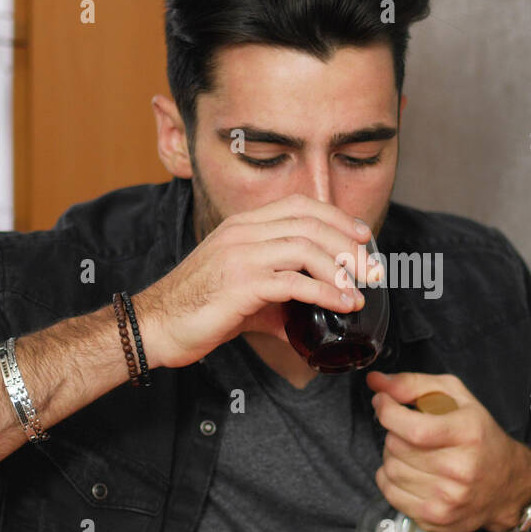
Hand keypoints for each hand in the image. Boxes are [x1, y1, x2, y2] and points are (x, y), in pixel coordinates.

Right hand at [132, 193, 375, 368]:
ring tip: (359, 290)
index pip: (299, 205)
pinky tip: (341, 305)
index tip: (362, 236)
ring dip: (340, 268)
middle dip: (348, 244)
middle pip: (309, 223)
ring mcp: (240, 255)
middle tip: (373, 269)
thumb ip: (280, 299)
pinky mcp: (240, 284)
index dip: (336, 216)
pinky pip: (293, 282)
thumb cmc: (199, 309)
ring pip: (305, 247)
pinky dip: (324, 293)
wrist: (157, 326)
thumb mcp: (245, 295)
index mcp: (243, 225)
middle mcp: (242, 232)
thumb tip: (312, 318)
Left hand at [365, 371, 530, 531]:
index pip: (414, 429)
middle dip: (393, 432)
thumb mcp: (456, 397)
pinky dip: (390, 479)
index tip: (382, 402)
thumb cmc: (479, 435)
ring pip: (390, 470)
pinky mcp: (436, 518)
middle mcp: (461, 469)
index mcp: (468, 433)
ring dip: (392, 456)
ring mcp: (448, 498)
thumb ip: (413, 384)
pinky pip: (390, 493)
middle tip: (407, 430)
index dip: (388, 412)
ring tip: (412, 452)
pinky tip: (409, 471)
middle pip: (397, 447)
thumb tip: (375, 381)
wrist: (507, 485)